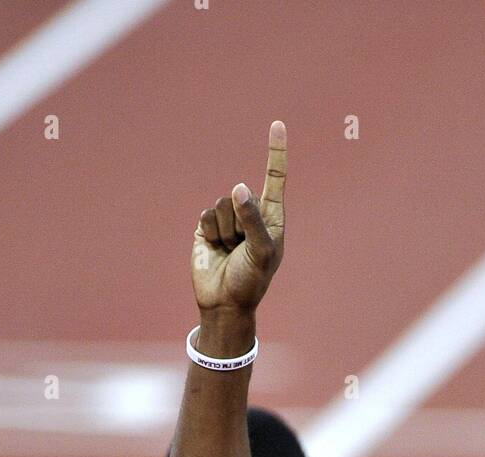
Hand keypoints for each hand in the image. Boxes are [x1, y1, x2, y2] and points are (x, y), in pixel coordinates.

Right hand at [192, 120, 286, 316]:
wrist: (223, 304)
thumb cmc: (250, 281)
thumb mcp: (261, 252)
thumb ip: (252, 219)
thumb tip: (238, 187)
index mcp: (272, 218)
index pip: (275, 178)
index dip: (275, 151)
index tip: (277, 124)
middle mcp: (250, 214)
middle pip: (241, 195)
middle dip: (240, 221)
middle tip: (242, 249)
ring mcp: (229, 220)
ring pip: (222, 204)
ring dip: (225, 230)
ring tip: (230, 251)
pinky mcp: (207, 227)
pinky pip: (207, 215)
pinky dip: (211, 233)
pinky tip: (216, 249)